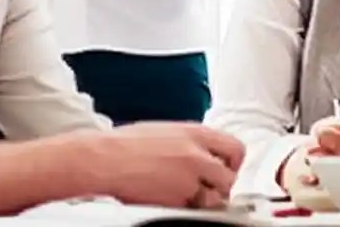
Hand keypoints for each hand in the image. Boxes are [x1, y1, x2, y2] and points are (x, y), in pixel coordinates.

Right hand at [77, 122, 243, 208]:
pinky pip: (193, 209)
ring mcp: (187, 178)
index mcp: (195, 133)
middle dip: (222, 185)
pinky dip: (187, 208)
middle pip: (230, 177)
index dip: (234, 163)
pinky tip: (171, 199)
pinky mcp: (176, 200)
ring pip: (215, 198)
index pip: (235, 148)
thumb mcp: (166, 130)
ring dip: (206, 199)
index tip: (228, 169)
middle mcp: (196, 154)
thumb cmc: (126, 144)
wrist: (104, 159)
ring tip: (188, 195)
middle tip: (211, 188)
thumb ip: (191, 141)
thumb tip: (205, 151)